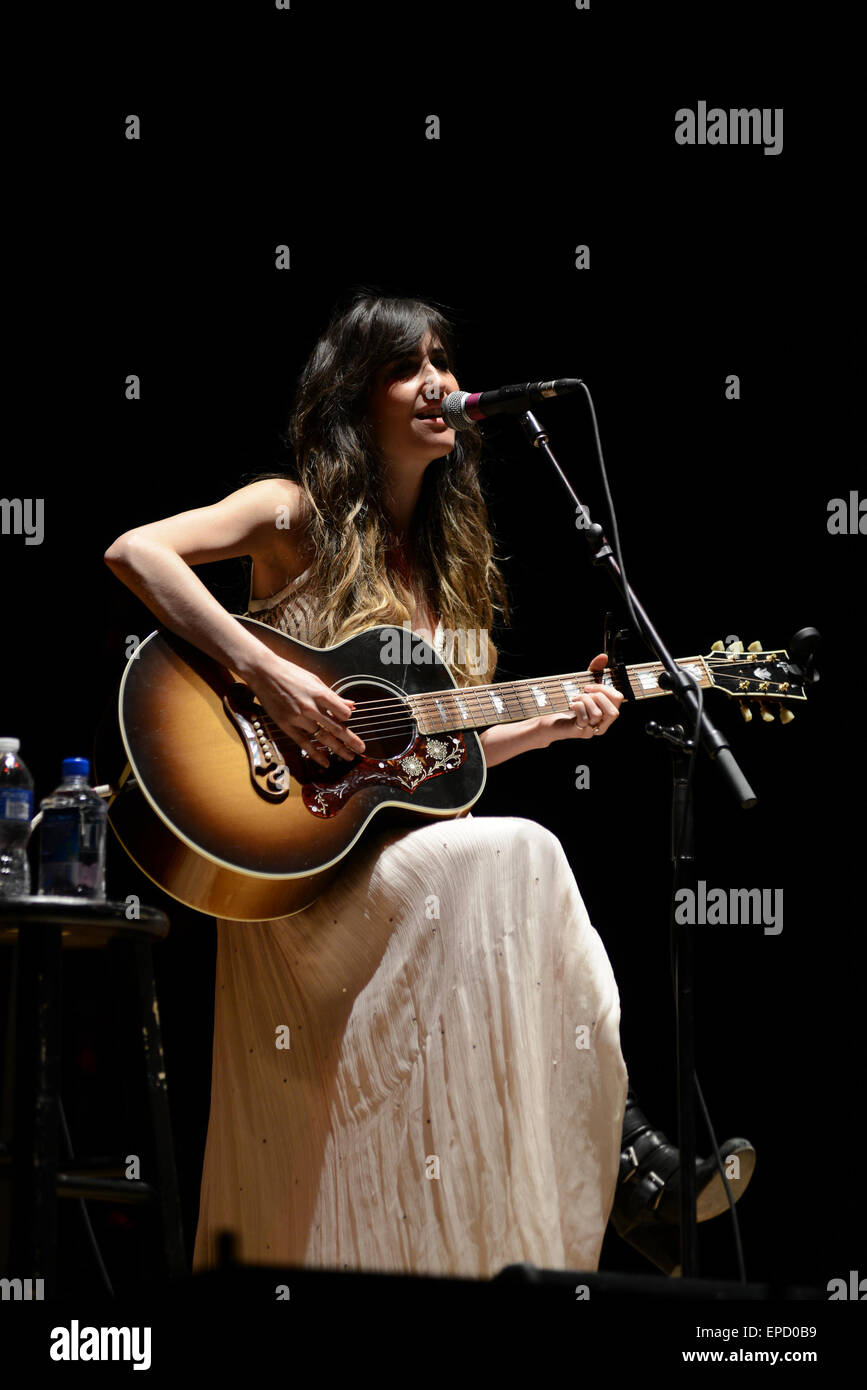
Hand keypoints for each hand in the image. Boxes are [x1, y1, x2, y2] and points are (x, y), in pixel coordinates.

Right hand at [244, 652, 365, 768]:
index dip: (347, 716)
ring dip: (337, 749)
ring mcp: (298, 718)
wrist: (264, 672)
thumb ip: (333, 695)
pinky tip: (325, 762)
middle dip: (350, 740)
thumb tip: (351, 706)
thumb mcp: (314, 679)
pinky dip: (316, 754)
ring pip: (322, 738)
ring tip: (349, 757)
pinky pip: (304, 743)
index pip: (342, 712)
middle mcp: (310, 707)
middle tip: (361, 749)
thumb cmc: (290, 673)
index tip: (348, 718)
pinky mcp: (286, 725)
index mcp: (319, 693)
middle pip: (335, 728)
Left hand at [544, 653, 624, 741]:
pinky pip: (584, 719)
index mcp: (606, 711)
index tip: (589, 685)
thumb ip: (595, 671)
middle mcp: (602, 723)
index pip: (618, 699)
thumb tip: (603, 657)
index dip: (605, 689)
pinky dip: (577, 707)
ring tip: (575, 698)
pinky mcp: (579, 731)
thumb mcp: (584, 684)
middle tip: (583, 691)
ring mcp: (591, 729)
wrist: (549, 718)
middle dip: (598, 696)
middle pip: (614, 711)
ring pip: (598, 714)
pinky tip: (571, 705)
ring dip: (585, 700)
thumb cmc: (568, 702)